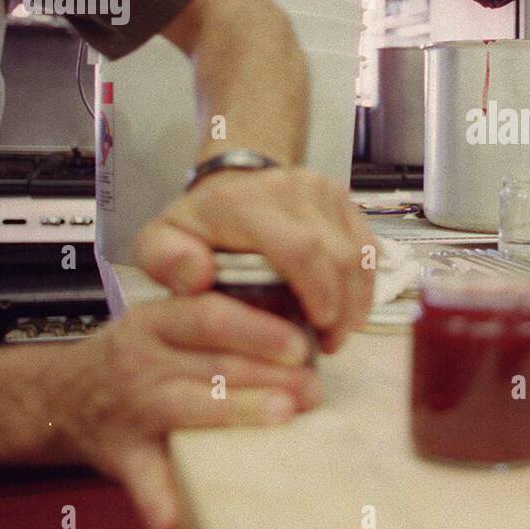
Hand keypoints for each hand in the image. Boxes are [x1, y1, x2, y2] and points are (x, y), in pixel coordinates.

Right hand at [45, 294, 319, 528]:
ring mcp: (131, 410)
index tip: (299, 345)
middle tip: (311, 388)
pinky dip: (161, 500)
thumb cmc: (131, 358)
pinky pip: (144, 478)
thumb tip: (296, 331)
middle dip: (269, 376)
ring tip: (282, 415)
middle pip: (212, 364)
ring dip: (237, 411)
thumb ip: (217, 320)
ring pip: (187, 408)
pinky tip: (183, 516)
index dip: (258, 330)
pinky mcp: (121, 456)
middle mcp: (141, 361)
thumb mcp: (163, 322)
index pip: (211, 316)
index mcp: (156, 321)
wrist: (57, 397)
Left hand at [134, 167, 376, 352]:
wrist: (230, 185)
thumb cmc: (198, 227)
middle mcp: (292, 188)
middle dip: (343, 306)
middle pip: (339, 254)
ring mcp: (324, 190)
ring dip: (358, 299)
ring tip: (340, 332)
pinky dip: (366, 282)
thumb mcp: (160, 242)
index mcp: (247, 204)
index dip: (319, 293)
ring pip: (360, 251)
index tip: (319, 331)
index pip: (301, 248)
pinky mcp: (345, 198)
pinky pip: (369, 245)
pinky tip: (351, 309)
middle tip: (330, 343)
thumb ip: (165, 260)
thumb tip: (196, 276)